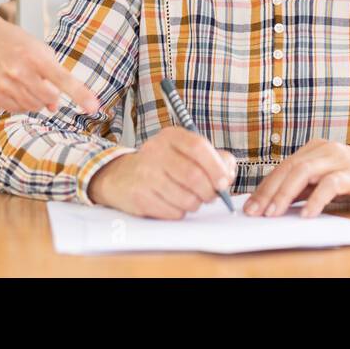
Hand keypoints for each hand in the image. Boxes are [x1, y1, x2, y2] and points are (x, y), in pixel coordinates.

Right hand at [0, 12, 100, 114]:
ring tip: (27, 81)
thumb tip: (55, 106)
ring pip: (33, 107)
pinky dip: (21, 103)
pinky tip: (15, 87)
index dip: (80, 95)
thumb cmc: (13, 40)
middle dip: (51, 94)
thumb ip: (53, 74)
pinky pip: (16, 109)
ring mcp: (4, 85)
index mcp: (36, 57)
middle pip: (49, 99)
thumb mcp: (39, 49)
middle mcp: (19, 72)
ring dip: (36, 99)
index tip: (94, 107)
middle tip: (42, 81)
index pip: (64, 80)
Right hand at [87, 127, 237, 218]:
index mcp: (170, 136)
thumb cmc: (163, 164)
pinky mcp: (139, 196)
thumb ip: (215, 158)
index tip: (224, 182)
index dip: (216, 167)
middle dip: (209, 191)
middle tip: (211, 196)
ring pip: (185, 198)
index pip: (198, 147)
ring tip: (193, 200)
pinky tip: (175, 204)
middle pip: (193, 176)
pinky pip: (172, 212)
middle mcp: (155, 151)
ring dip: (196, 204)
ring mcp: (145, 174)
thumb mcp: (186, 152)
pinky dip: (181, 212)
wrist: (121, 176)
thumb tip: (228, 174)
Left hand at [245, 140, 349, 217]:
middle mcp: (324, 150)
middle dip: (269, 191)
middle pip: (289, 168)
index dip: (264, 186)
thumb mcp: (327, 179)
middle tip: (254, 212)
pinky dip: (316, 200)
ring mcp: (339, 159)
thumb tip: (276, 202)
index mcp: (314, 149)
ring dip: (285, 194)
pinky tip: (306, 215)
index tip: (250, 206)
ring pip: (304, 172)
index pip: (283, 167)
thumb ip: (305, 186)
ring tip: (273, 213)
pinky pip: (330, 184)